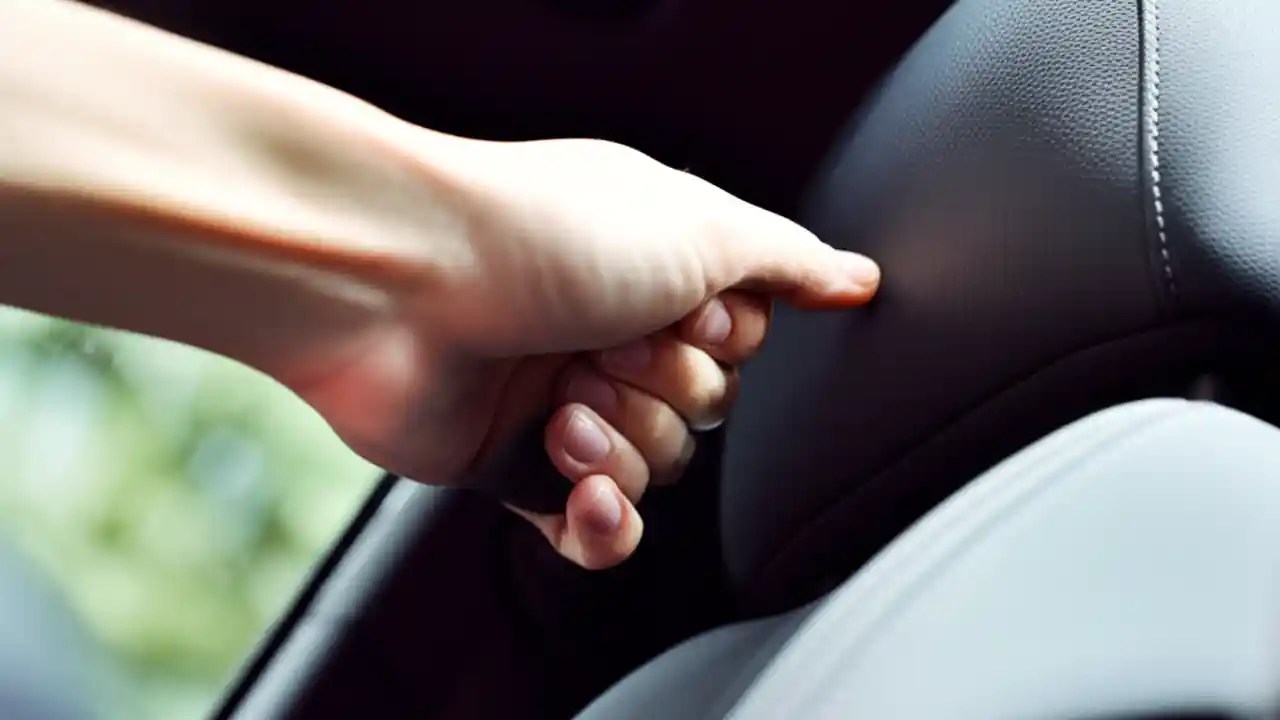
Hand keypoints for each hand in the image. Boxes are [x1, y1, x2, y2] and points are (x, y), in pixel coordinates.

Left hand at [286, 137, 879, 567]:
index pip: (744, 340)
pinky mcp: (511, 464)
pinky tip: (580, 490)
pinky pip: (592, 528)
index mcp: (653, 269)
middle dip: (666, 389)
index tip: (692, 312)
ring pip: (654, 470)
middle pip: (705, 411)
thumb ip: (786, 261)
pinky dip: (600, 522)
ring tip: (563, 405)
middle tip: (607, 347)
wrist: (397, 282)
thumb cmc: (541, 235)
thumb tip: (858, 279)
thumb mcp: (699, 225)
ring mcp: (560, 399)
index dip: (728, 342)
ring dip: (622, 444)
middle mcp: (609, 329)